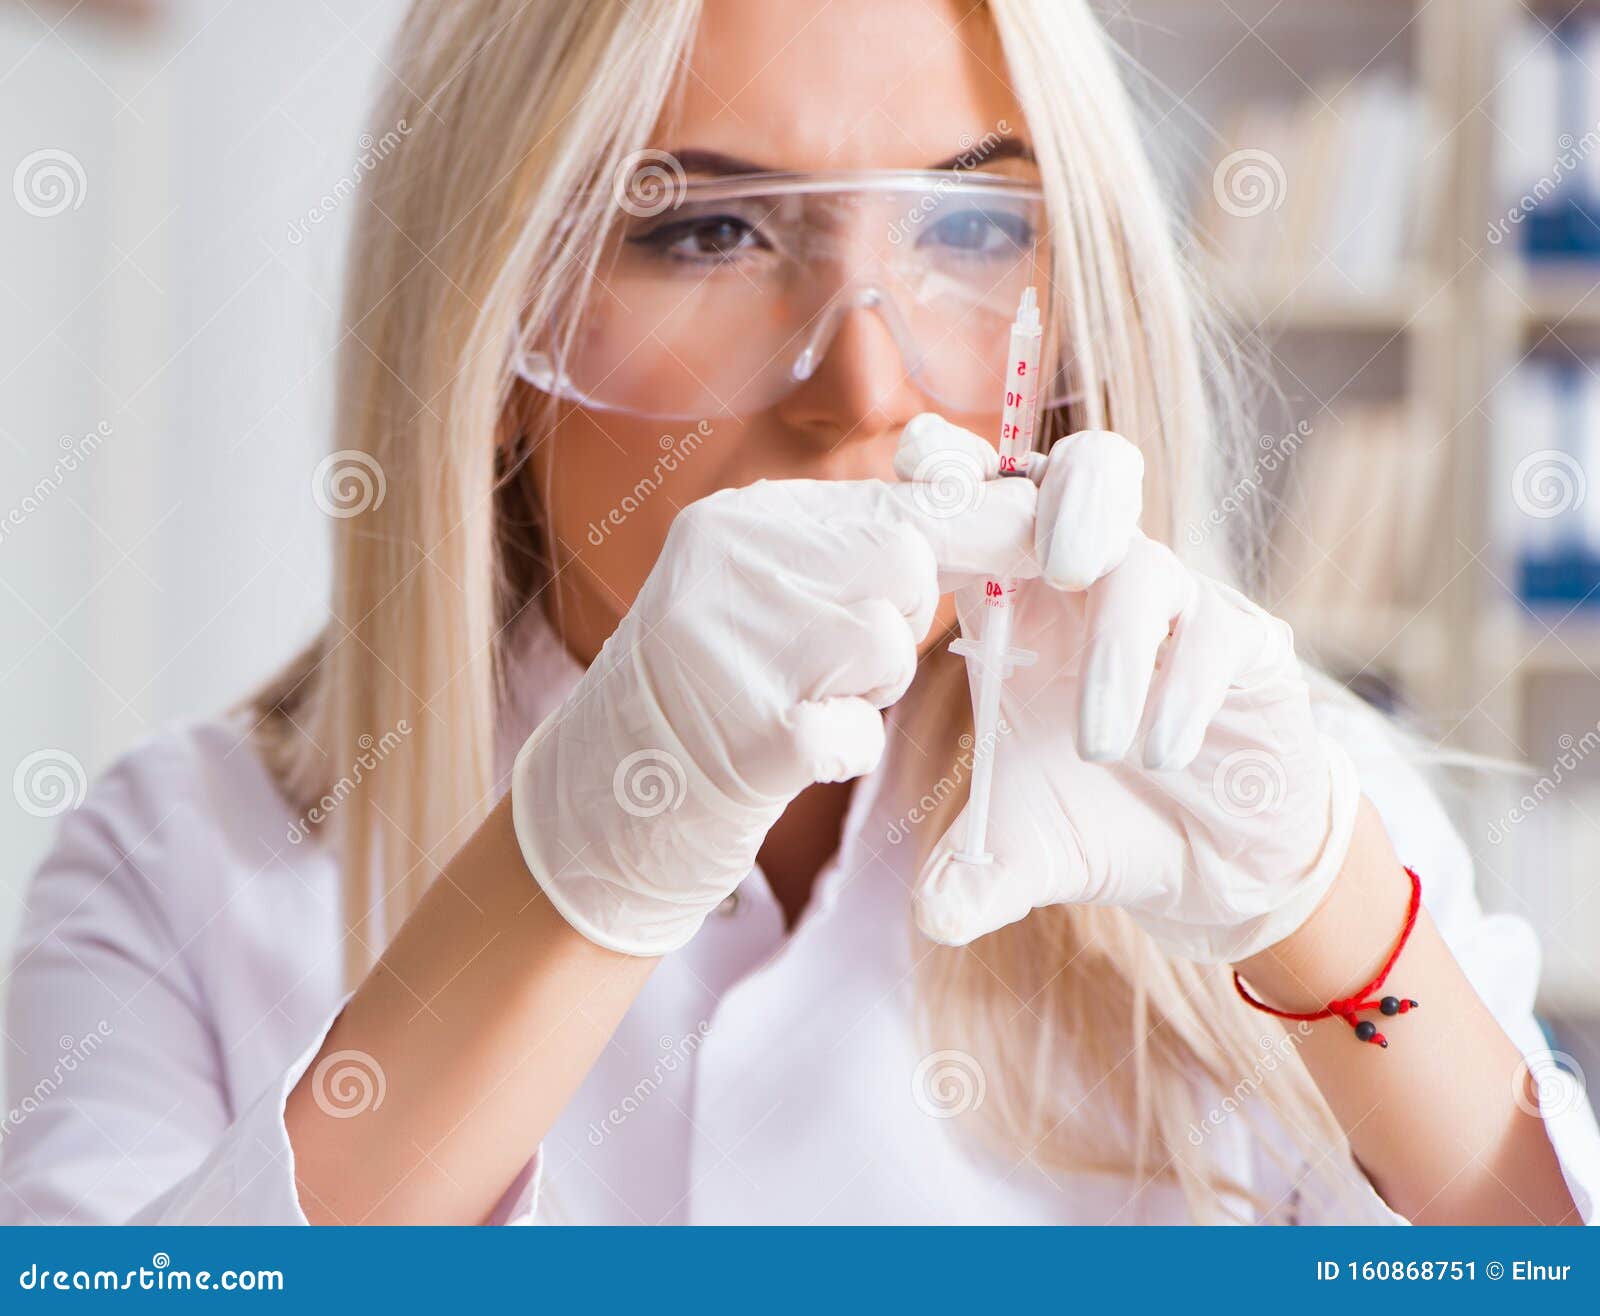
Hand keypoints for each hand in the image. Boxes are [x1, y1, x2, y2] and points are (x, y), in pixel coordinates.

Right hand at [510, 475, 1036, 955]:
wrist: (602, 802)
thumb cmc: (708, 694)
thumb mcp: (755, 593)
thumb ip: (843, 549)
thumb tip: (987, 503)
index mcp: (734, 522)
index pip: (889, 502)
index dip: (979, 520)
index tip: (1051, 525)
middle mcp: (726, 564)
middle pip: (897, 561)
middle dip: (896, 617)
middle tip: (834, 658)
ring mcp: (730, 645)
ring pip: (884, 642)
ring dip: (864, 686)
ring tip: (793, 701)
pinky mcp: (744, 734)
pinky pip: (855, 731)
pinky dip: (839, 747)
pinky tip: (785, 750)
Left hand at [895, 415, 1360, 963]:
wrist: (1210, 866)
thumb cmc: (1098, 820)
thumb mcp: (1024, 855)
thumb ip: (973, 876)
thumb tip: (935, 917)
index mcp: (1019, 601)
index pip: (984, 503)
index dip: (952, 472)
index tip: (916, 465)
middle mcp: (1095, 585)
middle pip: (1089, 473)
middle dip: (1062, 499)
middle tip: (1047, 568)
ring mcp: (1176, 608)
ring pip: (1146, 570)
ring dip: (1115, 653)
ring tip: (1100, 746)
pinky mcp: (1244, 647)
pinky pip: (1215, 638)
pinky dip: (1178, 694)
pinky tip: (1157, 756)